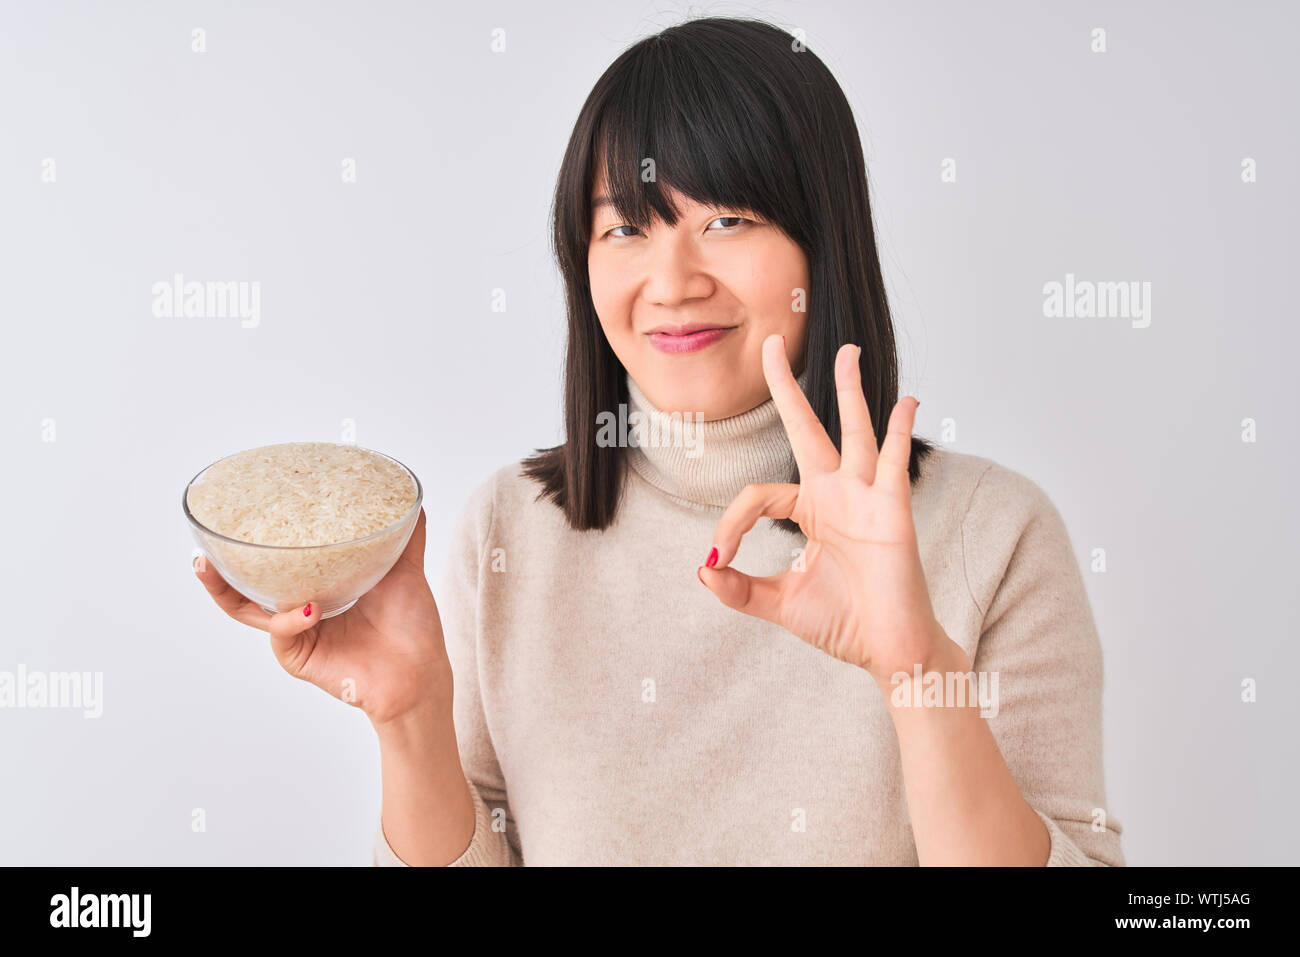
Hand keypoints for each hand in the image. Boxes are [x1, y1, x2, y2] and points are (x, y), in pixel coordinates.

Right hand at [194, 508, 452, 727]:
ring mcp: (298, 635)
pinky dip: (291, 617)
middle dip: (218, 571)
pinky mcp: (298, 657)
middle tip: (201, 549)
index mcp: (322, 588)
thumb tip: (411, 498)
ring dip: (224, 591)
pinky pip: (282, 632)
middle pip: (248, 589)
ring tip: (210, 568)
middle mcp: (302, 611)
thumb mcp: (405, 573)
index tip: (236, 520)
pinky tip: (310, 607)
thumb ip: (402, 538)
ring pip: (247, 611)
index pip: (280, 564)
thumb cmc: (413, 629)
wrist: (421, 674)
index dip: (258, 546)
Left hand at [697, 335, 961, 682]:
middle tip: (770, 342)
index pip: (759, 494)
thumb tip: (703, 571)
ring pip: (854, 431)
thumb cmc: (843, 624)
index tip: (720, 556)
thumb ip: (739, 590)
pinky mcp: (892, 510)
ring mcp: (866, 498)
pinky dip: (900, 431)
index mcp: (810, 511)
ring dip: (849, 390)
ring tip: (847, 351)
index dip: (731, 522)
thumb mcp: (779, 604)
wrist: (888, 651)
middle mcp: (837, 495)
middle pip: (806, 427)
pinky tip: (906, 402)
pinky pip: (893, 462)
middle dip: (787, 386)